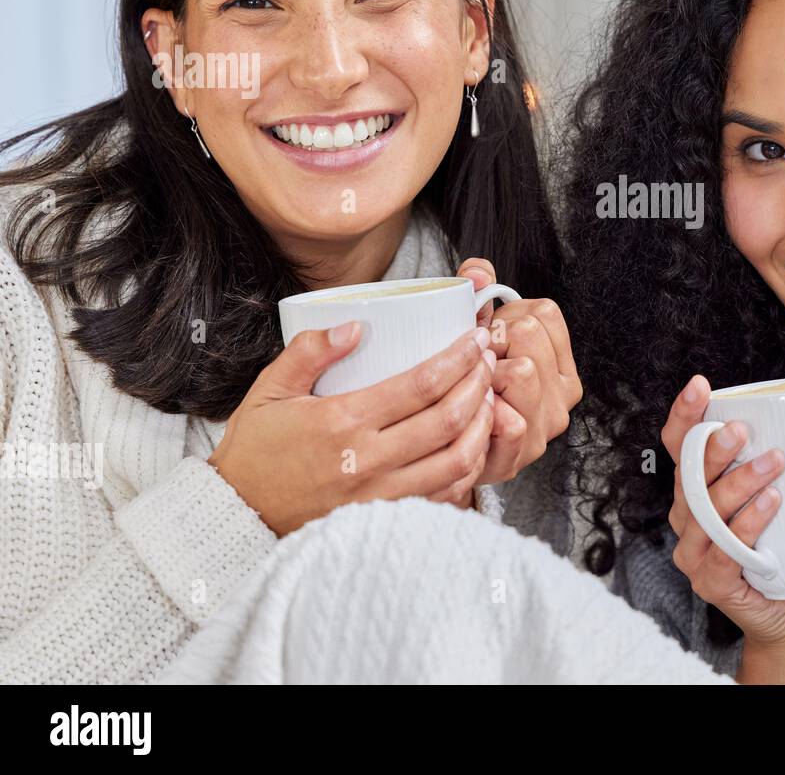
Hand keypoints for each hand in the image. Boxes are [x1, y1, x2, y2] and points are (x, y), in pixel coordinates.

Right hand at [209, 324, 494, 536]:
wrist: (237, 516)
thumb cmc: (255, 450)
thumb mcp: (269, 390)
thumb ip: (309, 351)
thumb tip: (356, 325)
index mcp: (342, 422)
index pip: (421, 384)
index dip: (458, 358)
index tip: (474, 338)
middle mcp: (368, 461)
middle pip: (448, 420)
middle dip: (479, 384)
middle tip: (488, 360)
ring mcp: (380, 495)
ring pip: (455, 461)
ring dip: (482, 426)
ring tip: (488, 398)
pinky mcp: (385, 518)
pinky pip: (443, 494)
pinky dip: (467, 467)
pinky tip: (472, 442)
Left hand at [456, 258, 581, 484]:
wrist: (445, 445)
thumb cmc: (464, 384)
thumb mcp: (473, 332)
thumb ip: (477, 292)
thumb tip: (478, 274)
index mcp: (561, 358)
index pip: (544, 312)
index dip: (507, 317)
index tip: (491, 337)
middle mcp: (565, 392)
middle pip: (530, 334)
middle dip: (493, 342)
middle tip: (477, 365)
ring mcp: (548, 424)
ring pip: (523, 371)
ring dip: (486, 375)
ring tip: (473, 388)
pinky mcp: (525, 453)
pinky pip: (511, 420)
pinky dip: (486, 412)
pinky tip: (472, 413)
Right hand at [661, 374, 784, 676]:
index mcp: (700, 489)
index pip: (681, 445)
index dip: (685, 414)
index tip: (701, 385)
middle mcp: (689, 518)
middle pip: (688, 476)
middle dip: (713, 449)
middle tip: (743, 430)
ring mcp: (696, 554)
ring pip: (706, 513)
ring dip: (738, 483)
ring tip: (774, 463)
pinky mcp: (712, 585)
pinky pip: (724, 552)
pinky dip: (747, 526)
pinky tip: (772, 505)